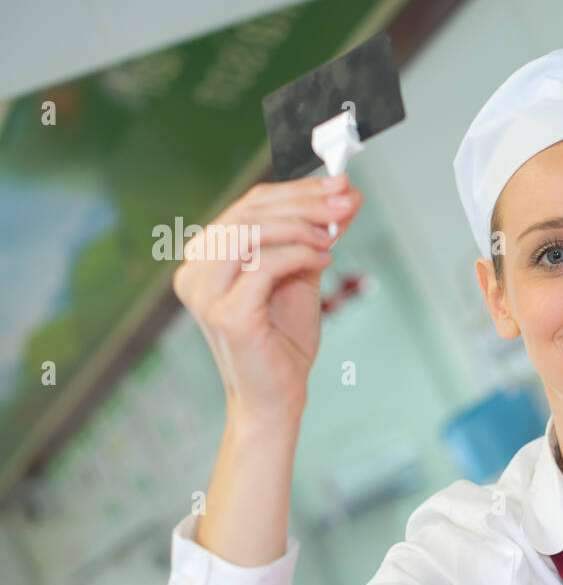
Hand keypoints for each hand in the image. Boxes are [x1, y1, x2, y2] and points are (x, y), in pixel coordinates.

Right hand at [171, 174, 362, 426]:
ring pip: (252, 233)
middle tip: (346, 200)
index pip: (249, 205)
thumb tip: (346, 196)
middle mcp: (194, 271)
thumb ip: (317, 236)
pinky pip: (264, 266)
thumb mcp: (303, 277)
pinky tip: (325, 260)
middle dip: (305, 202)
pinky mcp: (225, 314)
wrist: (276, 400)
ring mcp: (203, 293)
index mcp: (206, 257)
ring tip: (335, 236)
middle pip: (250, 213)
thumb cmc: (283, 344)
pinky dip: (300, 256)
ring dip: (302, 226)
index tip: (339, 184)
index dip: (297, 190)